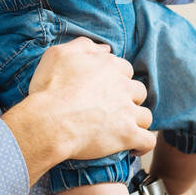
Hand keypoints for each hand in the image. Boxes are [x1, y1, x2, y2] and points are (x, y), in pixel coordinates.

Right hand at [24, 37, 155, 162]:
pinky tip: (134, 149)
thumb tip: (105, 48)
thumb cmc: (49, 89)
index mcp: (109, 67)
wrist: (48, 122)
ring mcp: (127, 112)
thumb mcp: (58, 54)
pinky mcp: (128, 135)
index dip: (117, 79)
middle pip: (138, 91)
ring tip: (124, 129)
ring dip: (137, 122)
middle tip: (113, 109)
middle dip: (129, 99)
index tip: (106, 89)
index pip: (125, 69)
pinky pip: (147, 141)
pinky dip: (143, 145)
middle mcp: (123, 87)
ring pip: (145, 116)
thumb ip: (83, 45)